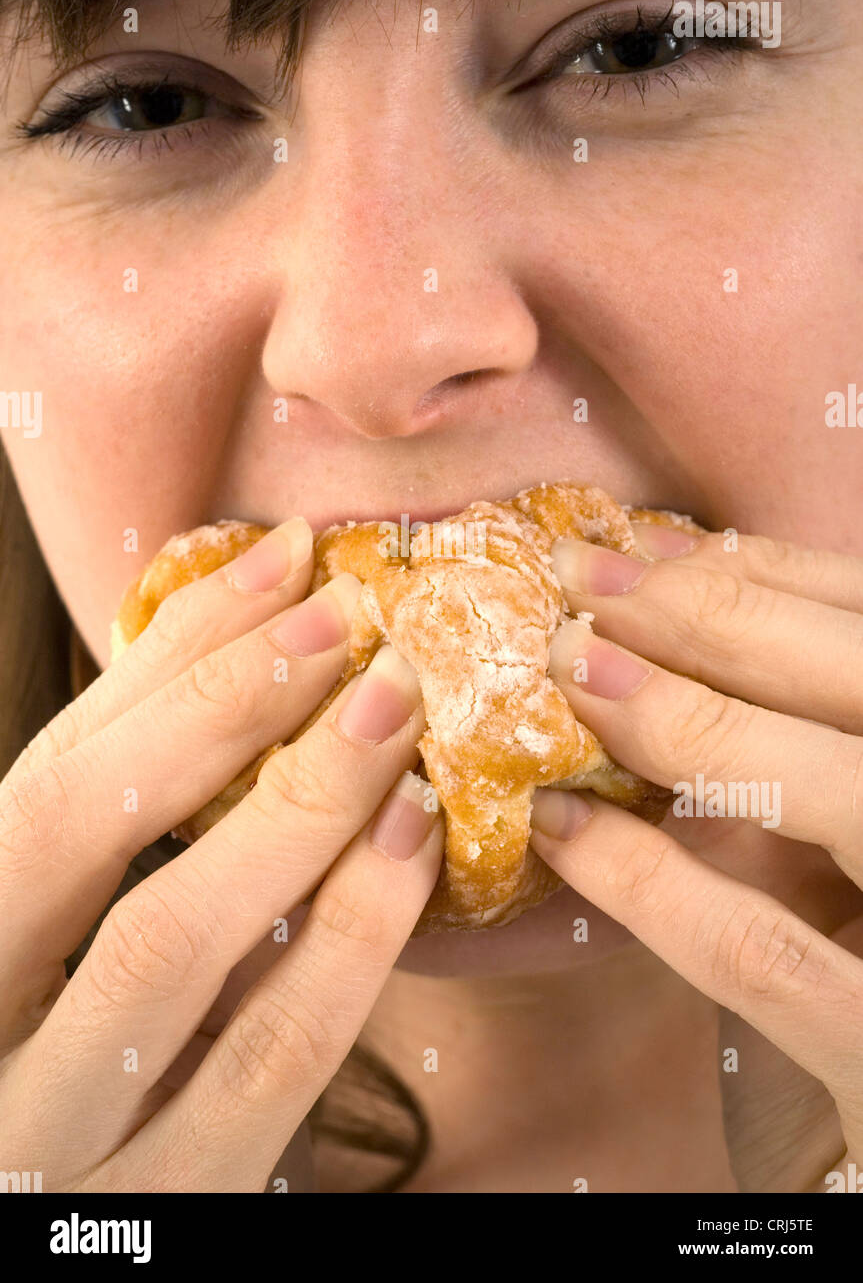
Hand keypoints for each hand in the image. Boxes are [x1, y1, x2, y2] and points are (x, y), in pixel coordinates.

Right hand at [0, 517, 440, 1191]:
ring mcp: (54, 1130)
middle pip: (77, 825)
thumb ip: (129, 810)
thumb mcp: (79, 936)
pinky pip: (273, 1055)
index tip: (282, 565)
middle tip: (349, 621)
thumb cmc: (86, 1065)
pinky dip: (350, 932)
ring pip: (170, 938)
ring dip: (297, 799)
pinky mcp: (176, 1203)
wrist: (78, 1228)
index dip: (167, 658)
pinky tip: (409, 841)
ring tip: (393, 709)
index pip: (49, 772)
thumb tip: (237, 633)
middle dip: (220, 701)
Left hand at [530, 525, 862, 1192]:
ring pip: (843, 793)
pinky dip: (653, 883)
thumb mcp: (858, 836)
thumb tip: (674, 633)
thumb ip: (809, 746)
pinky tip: (562, 828)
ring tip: (571, 666)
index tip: (650, 542)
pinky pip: (766, 956)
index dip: (775, 576)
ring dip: (693, 718)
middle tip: (586, 580)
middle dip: (724, 615)